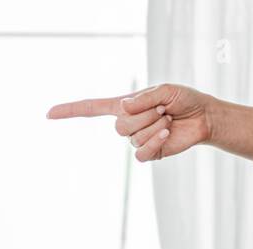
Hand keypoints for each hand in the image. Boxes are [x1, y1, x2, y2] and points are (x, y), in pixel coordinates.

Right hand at [47, 83, 214, 162]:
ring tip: (168, 119)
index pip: (91, 109)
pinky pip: (141, 153)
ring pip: (133, 137)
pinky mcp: (148, 154)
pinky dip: (155, 142)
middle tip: (163, 109)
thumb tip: (122, 108)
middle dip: (144, 115)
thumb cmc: (183, 100)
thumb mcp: (165, 90)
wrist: (203, 117)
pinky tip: (167, 133)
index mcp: (124, 106)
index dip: (70, 111)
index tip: (49, 114)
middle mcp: (126, 123)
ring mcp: (135, 140)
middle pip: (119, 126)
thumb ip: (143, 98)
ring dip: (154, 125)